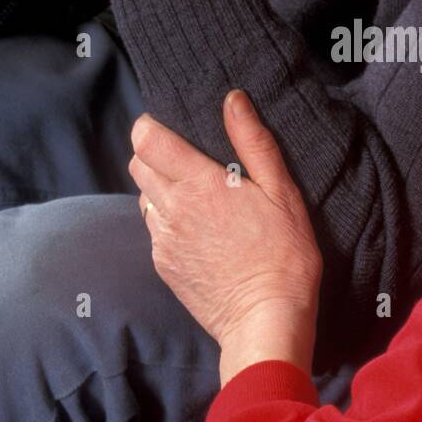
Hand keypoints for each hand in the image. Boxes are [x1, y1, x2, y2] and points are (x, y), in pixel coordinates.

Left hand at [128, 91, 321, 382]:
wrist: (265, 321)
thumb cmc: (285, 255)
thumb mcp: (282, 192)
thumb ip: (253, 142)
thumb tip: (233, 100)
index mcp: (199, 184)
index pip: (147, 139)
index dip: (151, 128)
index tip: (169, 129)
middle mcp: (172, 209)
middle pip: (137, 165)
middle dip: (154, 155)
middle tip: (187, 162)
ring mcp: (163, 240)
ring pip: (143, 198)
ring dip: (160, 190)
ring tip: (195, 199)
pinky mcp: (163, 266)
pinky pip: (154, 231)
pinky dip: (168, 223)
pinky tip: (199, 233)